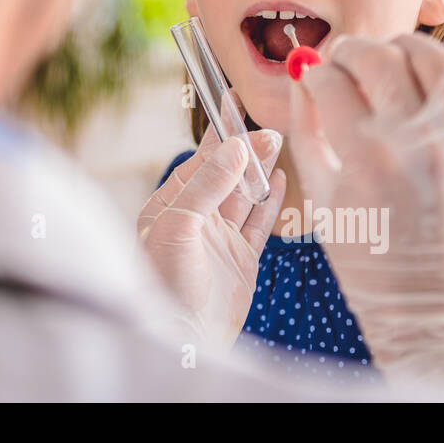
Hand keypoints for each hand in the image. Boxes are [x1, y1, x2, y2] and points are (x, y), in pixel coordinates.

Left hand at [138, 124, 285, 349]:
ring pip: (244, 196)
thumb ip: (208, 184)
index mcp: (167, 208)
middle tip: (269, 127)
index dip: (217, 135)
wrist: (182, 339)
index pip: (197, 162)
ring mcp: (219, 240)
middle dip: (245, 150)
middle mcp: (193, 220)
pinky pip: (258, 224)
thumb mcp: (180, 226)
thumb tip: (235, 146)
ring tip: (277, 141)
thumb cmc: (165, 283)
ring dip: (260, 169)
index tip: (232, 103)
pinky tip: (278, 180)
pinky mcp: (241, 261)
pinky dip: (269, 201)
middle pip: (224, 175)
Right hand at [286, 18, 443, 399]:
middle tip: (344, 62)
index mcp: (363, 155)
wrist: (432, 309)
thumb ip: (306, 130)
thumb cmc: (369, 261)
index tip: (314, 80)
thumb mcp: (322, 198)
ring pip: (433, 58)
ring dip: (403, 45)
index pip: (329, 79)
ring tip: (390, 56)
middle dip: (349, 52)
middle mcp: (414, 140)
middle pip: (376, 58)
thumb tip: (301, 77)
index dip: (315, 73)